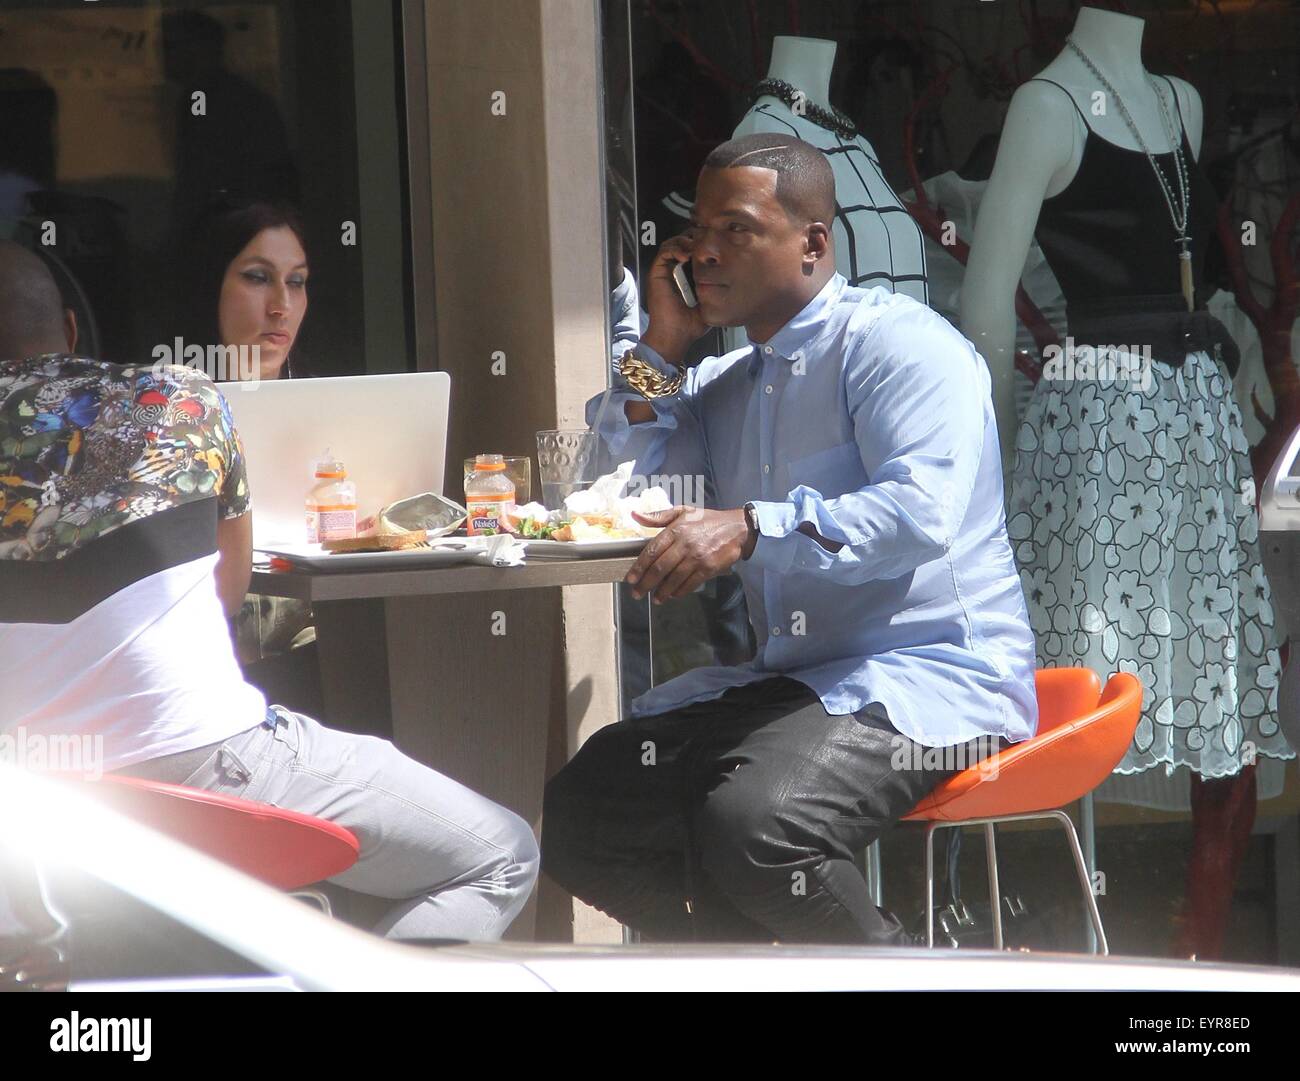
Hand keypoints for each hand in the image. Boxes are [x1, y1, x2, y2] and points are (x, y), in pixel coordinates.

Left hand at [625, 506, 753, 602]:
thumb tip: (635, 515)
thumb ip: (658, 516)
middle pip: (660, 568)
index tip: (631, 578)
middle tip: (637, 593)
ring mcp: (697, 557)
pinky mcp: (708, 568)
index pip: (652, 551)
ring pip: (674, 578)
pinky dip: (680, 591)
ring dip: (662, 591)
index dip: (639, 567)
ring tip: (655, 598)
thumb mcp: (683, 512)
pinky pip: (690, 583)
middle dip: (646, 583)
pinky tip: (672, 595)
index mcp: (676, 530)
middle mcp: (685, 544)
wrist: (737, 528)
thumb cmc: (708, 520)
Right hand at [639, 234, 709, 366]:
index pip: (697, 250)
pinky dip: (675, 249)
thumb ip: (721, 288)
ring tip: (697, 250)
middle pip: (686, 242)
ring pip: (675, 242)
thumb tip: (738, 277)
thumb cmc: (692, 323)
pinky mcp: (657, 272)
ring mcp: (667, 270)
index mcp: (690, 274)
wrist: (675, 335)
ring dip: (686, 242)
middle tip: (707, 243)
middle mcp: (677, 270)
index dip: (707, 244)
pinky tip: (686, 256)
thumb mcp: (713, 301)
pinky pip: (664, 251)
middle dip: (697, 239)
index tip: (718, 245)